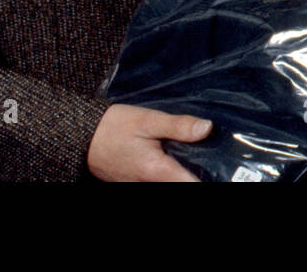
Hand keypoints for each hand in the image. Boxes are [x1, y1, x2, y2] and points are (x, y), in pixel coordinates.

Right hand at [86, 103, 210, 180]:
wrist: (82, 138)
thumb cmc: (113, 127)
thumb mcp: (147, 120)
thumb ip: (178, 126)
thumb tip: (207, 128)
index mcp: (157, 171)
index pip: (192, 185)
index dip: (211, 178)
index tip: (225, 168)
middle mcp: (150, 185)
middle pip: (183, 184)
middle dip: (201, 173)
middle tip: (216, 157)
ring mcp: (141, 186)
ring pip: (172, 183)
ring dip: (186, 172)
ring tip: (201, 155)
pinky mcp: (136, 183)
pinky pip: (160, 181)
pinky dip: (173, 172)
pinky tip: (180, 156)